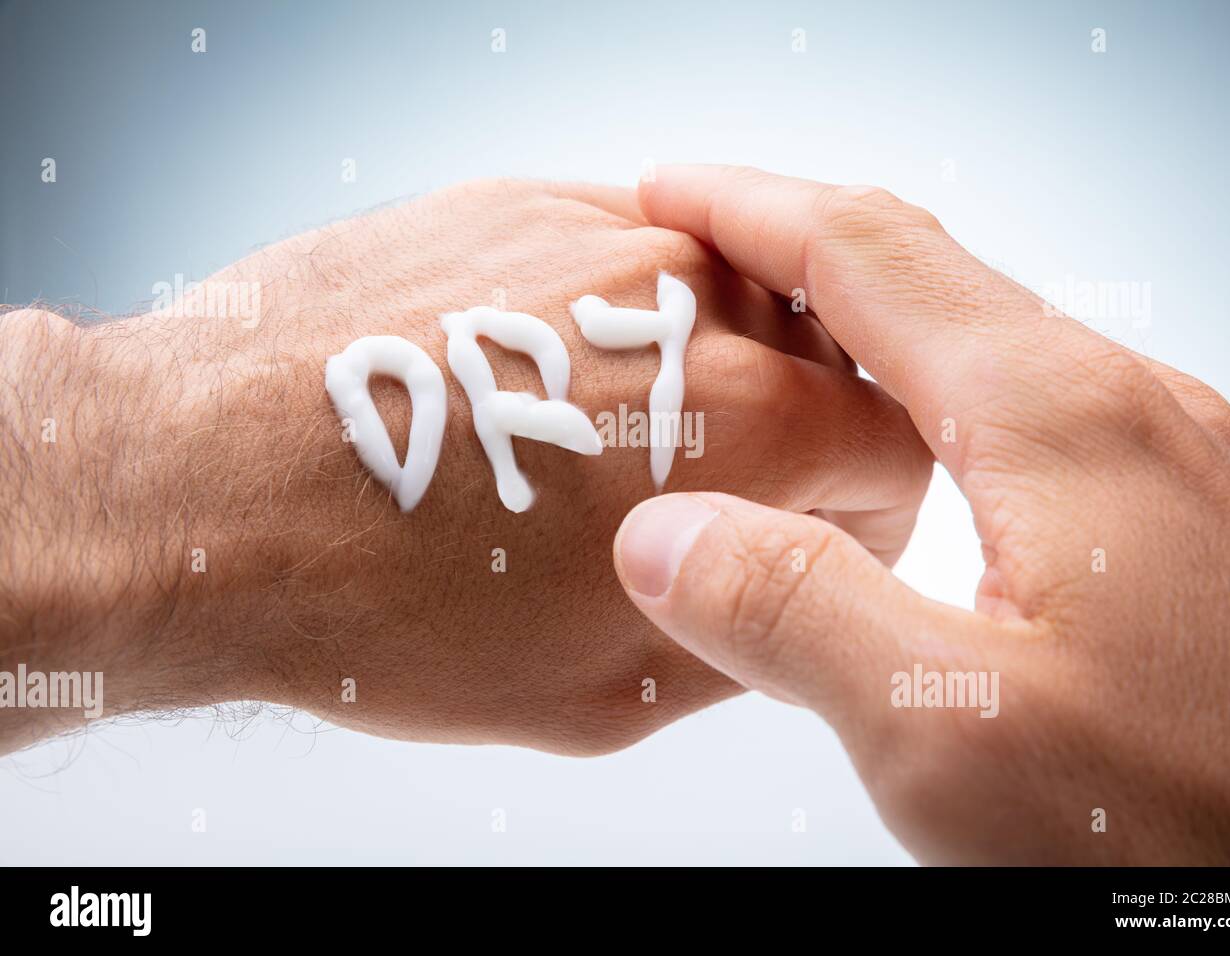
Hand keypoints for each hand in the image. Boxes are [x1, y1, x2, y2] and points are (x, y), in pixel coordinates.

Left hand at [0, 179, 930, 755]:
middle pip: (826, 359)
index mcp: (749, 429)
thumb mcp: (599, 694)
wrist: (208, 494)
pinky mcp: (523, 204)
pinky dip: (626, 312)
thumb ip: (740, 636)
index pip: (900, 442)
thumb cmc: (384, 605)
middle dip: (799, 435)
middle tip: (714, 494)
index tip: (814, 535)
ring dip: (709, 364)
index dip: (868, 510)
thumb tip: (784, 597)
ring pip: (730, 294)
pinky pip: (630, 248)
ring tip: (612, 435)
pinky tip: (552, 375)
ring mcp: (606, 236)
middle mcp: (697, 307)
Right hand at [613, 166, 1229, 862]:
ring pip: (985, 340)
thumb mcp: (955, 735)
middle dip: (798, 248)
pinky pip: (1034, 407)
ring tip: (778, 351)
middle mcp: (1123, 405)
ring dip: (867, 322)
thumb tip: (664, 533)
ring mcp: (1168, 455)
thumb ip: (794, 613)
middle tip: (698, 263)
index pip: (863, 255)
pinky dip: (935, 391)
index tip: (665, 191)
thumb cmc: (1202, 822)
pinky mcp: (1184, 516)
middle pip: (928, 275)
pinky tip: (913, 453)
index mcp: (1055, 418)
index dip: (746, 208)